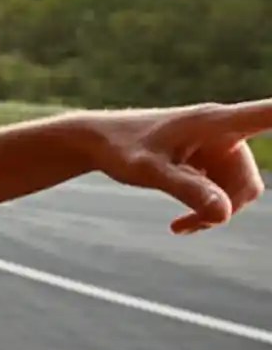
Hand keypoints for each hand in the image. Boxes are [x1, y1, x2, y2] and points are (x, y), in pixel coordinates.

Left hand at [85, 100, 271, 233]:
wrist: (98, 142)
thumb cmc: (120, 149)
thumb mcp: (148, 172)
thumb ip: (186, 190)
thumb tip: (225, 215)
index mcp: (217, 122)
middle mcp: (226, 130)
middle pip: (251, 181)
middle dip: (227, 208)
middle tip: (189, 226)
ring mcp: (221, 147)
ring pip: (241, 192)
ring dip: (216, 213)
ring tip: (180, 225)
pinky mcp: (212, 160)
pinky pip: (226, 194)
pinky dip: (209, 212)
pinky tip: (180, 227)